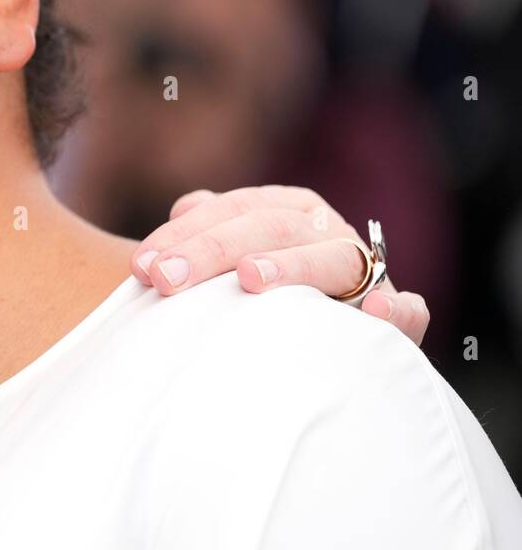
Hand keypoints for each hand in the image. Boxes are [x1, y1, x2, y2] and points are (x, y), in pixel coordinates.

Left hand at [130, 186, 428, 345]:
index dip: (184, 235)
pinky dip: (397, 309)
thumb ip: (209, 227)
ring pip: (332, 258)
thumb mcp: (232, 253)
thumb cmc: (259, 295)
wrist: (319, 344)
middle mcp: (325, 230)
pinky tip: (373, 312)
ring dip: (291, 266)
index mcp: (286, 209)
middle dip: (213, 250)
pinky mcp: (394, 315)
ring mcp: (364, 270)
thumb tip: (186, 206)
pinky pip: (407, 310)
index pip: (231, 209)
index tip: (141, 266)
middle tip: (165, 278)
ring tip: (249, 279)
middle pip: (269, 227)